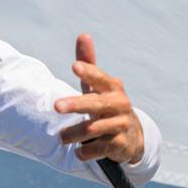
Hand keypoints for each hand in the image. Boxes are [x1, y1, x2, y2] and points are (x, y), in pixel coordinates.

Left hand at [53, 33, 144, 164]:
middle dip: (76, 104)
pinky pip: (100, 149)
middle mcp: (119, 105)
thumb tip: (83, 34)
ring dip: (73, 133)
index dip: (89, 72)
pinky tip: (78, 152)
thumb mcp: (98, 85)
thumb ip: (89, 62)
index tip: (75, 66)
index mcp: (112, 88)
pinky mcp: (120, 145)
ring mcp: (120, 125)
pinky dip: (86, 152)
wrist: (132, 136)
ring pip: (93, 128)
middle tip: (55, 106)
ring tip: (60, 137)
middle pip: (95, 104)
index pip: (100, 78)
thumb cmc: (105, 104)